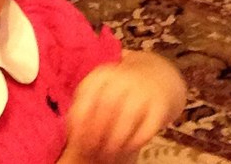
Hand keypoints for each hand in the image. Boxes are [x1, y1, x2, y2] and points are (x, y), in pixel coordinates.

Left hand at [63, 50, 185, 159]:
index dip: (79, 119)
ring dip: (114, 140)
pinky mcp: (159, 106)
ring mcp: (143, 91)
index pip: (86, 94)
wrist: (156, 77)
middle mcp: (122, 78)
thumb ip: (86, 104)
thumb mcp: (101, 88)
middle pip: (106, 106)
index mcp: (102, 74)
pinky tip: (126, 150)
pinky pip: (146, 127)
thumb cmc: (120, 89)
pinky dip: (134, 142)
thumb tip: (70, 131)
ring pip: (127, 117)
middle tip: (90, 152)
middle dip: (96, 133)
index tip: (74, 138)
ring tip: (106, 155)